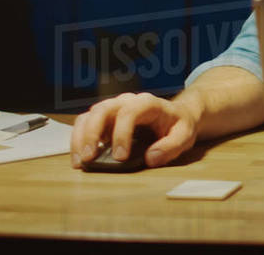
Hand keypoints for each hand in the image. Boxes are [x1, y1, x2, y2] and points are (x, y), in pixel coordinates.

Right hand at [70, 92, 199, 168]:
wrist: (176, 116)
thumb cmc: (179, 125)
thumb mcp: (184, 135)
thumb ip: (171, 146)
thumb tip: (151, 158)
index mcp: (147, 103)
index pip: (129, 113)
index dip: (121, 134)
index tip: (120, 157)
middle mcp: (127, 101)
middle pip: (102, 110)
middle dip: (92, 134)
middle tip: (90, 158)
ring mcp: (113, 108)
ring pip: (89, 115)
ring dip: (80, 137)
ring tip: (80, 161)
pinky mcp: (104, 118)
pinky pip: (85, 123)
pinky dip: (78, 139)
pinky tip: (80, 157)